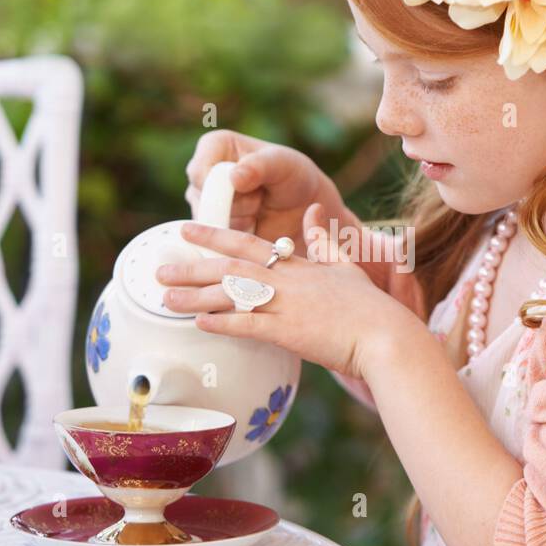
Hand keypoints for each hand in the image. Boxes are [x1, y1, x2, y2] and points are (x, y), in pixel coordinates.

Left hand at [155, 204, 424, 380]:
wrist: (386, 336)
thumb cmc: (370, 307)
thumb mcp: (346, 266)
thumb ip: (325, 239)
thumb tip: (315, 209)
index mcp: (298, 265)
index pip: (247, 243)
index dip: (214, 235)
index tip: (186, 230)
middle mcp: (286, 281)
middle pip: (230, 268)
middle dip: (192, 267)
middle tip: (160, 269)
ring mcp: (286, 305)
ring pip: (231, 295)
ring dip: (195, 297)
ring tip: (165, 300)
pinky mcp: (288, 332)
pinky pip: (248, 325)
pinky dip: (222, 323)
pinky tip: (198, 324)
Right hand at [186, 129, 350, 251]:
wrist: (302, 208)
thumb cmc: (293, 177)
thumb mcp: (282, 165)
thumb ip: (260, 166)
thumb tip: (234, 177)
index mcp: (213, 146)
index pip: (199, 173)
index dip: (223, 187)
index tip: (250, 186)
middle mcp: (201, 173)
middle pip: (203, 201)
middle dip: (236, 206)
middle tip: (260, 198)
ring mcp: (202, 201)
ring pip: (208, 222)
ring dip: (239, 222)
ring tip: (258, 210)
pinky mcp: (209, 226)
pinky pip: (213, 238)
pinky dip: (237, 236)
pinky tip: (253, 225)